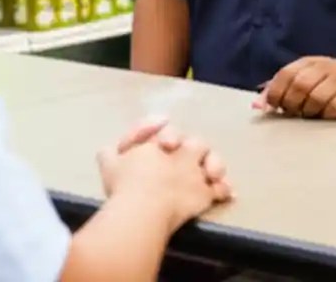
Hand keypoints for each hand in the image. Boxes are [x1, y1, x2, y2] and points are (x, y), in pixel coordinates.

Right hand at [97, 134, 232, 231]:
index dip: (163, 132)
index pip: (163, 128)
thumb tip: (107, 151)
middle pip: (194, 142)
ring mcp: (194, 173)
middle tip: (183, 157)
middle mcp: (180, 153)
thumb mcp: (108, 164)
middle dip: (192, 147)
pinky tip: (227, 193)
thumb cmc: (124, 185)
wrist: (143, 208)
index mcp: (158, 142)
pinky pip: (220, 189)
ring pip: (214, 161)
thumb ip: (109, 153)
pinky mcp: (204, 194)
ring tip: (211, 173)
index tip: (161, 140)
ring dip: (215, 165)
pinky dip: (223, 190)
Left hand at [253, 57, 335, 118]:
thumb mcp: (311, 77)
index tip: (276, 108)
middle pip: (299, 86)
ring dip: (310, 112)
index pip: (285, 74)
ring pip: (316, 98)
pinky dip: (327, 115)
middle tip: (296, 114)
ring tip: (313, 116)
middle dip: (292, 105)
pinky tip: (329, 116)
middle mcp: (327, 67)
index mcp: (311, 62)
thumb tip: (256, 103)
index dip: (276, 93)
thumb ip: (284, 88)